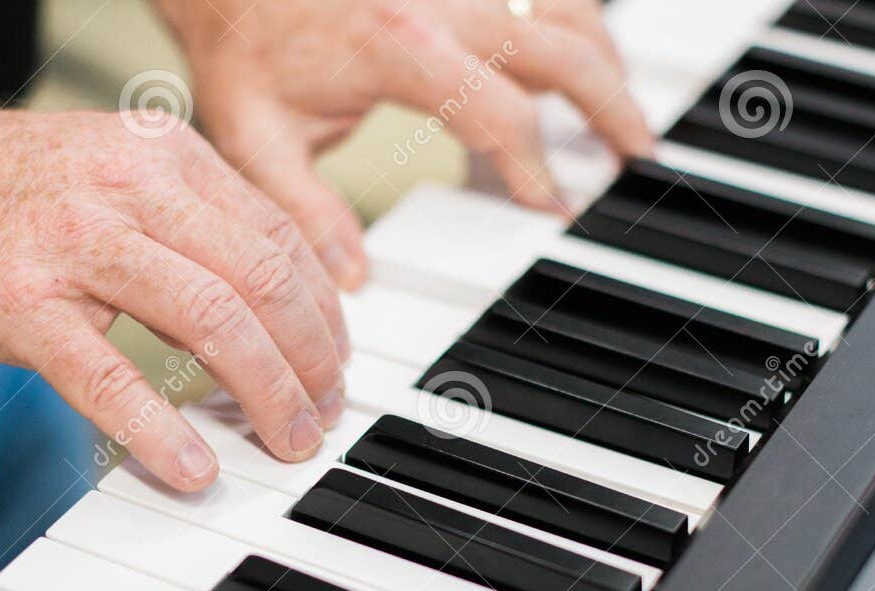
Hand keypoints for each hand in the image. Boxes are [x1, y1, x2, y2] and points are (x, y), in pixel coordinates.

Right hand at [0, 107, 347, 491]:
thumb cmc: (0, 192)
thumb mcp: (112, 172)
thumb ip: (191, 224)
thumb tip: (275, 306)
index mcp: (163, 153)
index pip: (278, 235)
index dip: (322, 311)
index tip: (334, 363)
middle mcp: (128, 185)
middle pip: (260, 277)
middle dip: (310, 359)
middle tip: (323, 415)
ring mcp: (72, 241)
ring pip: (209, 319)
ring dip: (265, 392)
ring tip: (286, 443)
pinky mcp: (20, 303)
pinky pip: (107, 377)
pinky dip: (159, 430)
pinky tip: (192, 470)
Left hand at [154, 0, 653, 288]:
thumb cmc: (241, 40)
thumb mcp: (255, 136)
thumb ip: (305, 213)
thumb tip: (352, 279)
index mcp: (403, 45)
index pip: (501, 114)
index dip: (534, 166)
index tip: (548, 206)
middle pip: (564, 48)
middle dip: (611, 106)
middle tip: (634, 157)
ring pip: (567, 5)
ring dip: (603, 57)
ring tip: (617, 110)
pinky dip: (572, 16)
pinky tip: (579, 51)